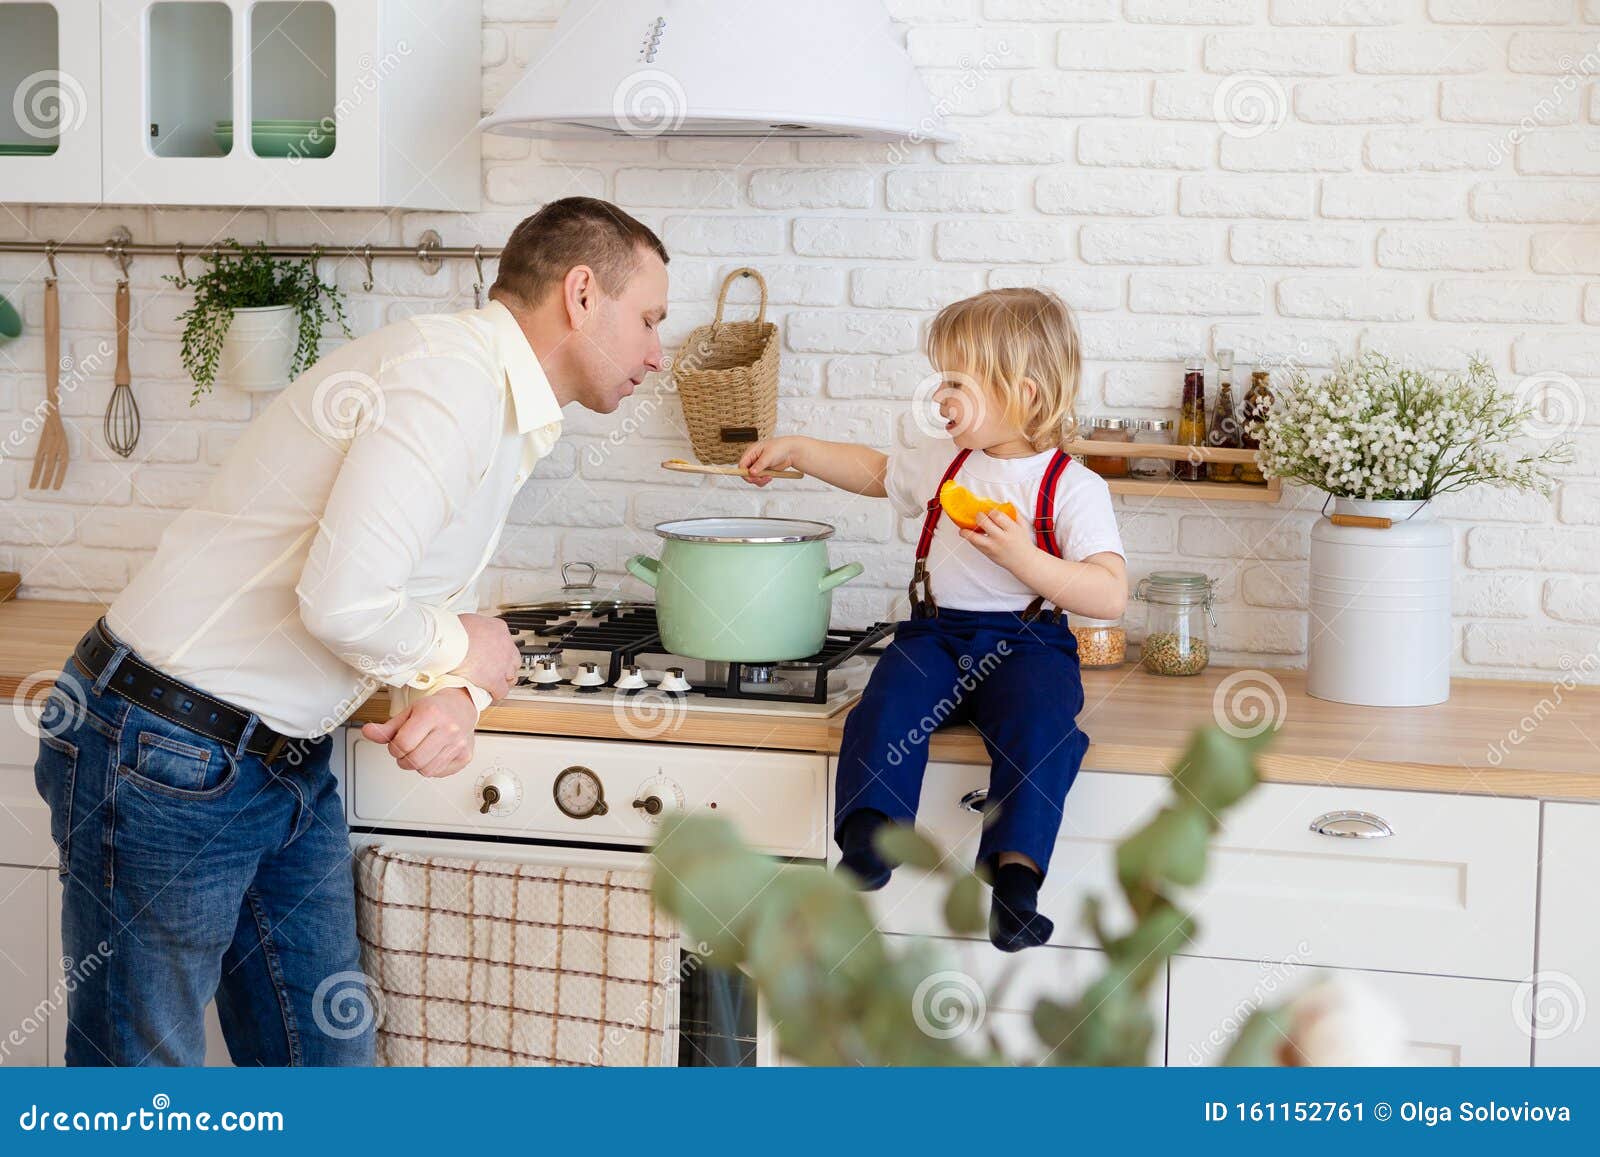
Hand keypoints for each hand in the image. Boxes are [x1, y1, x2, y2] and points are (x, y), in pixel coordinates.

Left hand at [361, 688, 476, 777]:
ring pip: (426, 771)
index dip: (394, 748)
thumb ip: (387, 727)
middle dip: (403, 760)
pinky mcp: (465, 756)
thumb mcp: (408, 713)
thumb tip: (368, 733)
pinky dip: (431, 767)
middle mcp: (448, 729)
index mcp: (432, 713)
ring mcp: (459, 744)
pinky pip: (439, 773)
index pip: (402, 744)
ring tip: (419, 752)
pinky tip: (433, 755)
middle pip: (414, 760)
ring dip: (417, 765)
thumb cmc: (435, 709)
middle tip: (406, 751)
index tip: (397, 744)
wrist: (461, 707)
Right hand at [452, 612, 520, 701]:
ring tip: (494, 683)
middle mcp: (505, 645)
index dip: (499, 651)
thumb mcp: (468, 620)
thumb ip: (475, 626)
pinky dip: (497, 693)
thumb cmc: (452, 630)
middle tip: (495, 669)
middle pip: (513, 658)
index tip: (493, 654)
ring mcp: (502, 663)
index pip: (506, 641)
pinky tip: (491, 694)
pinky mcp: (495, 679)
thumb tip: (470, 629)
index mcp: (498, 628)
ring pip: (511, 675)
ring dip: (503, 680)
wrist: (450, 643)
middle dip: (505, 665)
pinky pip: (502, 690)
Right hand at [737, 436, 806, 486]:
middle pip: (746, 473)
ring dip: (760, 480)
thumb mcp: (769, 456)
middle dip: (753, 478)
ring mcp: (758, 466)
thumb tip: (751, 472)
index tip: (751, 477)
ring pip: (752, 478)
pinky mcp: (764, 472)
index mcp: (751, 452)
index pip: (741, 464)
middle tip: (762, 478)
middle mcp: (753, 459)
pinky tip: (770, 477)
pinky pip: (759, 480)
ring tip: (769, 477)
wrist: (791, 451)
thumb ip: (759, 465)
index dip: (744, 472)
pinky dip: (764, 481)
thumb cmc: (780, 447)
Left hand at [959, 508, 1037, 575]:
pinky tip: (968, 534)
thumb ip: (1014, 513)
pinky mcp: (988, 553)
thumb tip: (1006, 503)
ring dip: (966, 531)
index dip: (990, 511)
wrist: (1024, 562)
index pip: (997, 515)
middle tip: (978, 516)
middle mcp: (1001, 538)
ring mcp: (993, 546)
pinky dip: (970, 538)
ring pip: (974, 537)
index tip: (989, 510)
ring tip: (964, 527)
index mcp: (1011, 529)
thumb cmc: (1023, 543)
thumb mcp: (1023, 526)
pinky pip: (975, 545)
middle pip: (984, 523)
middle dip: (979, 516)